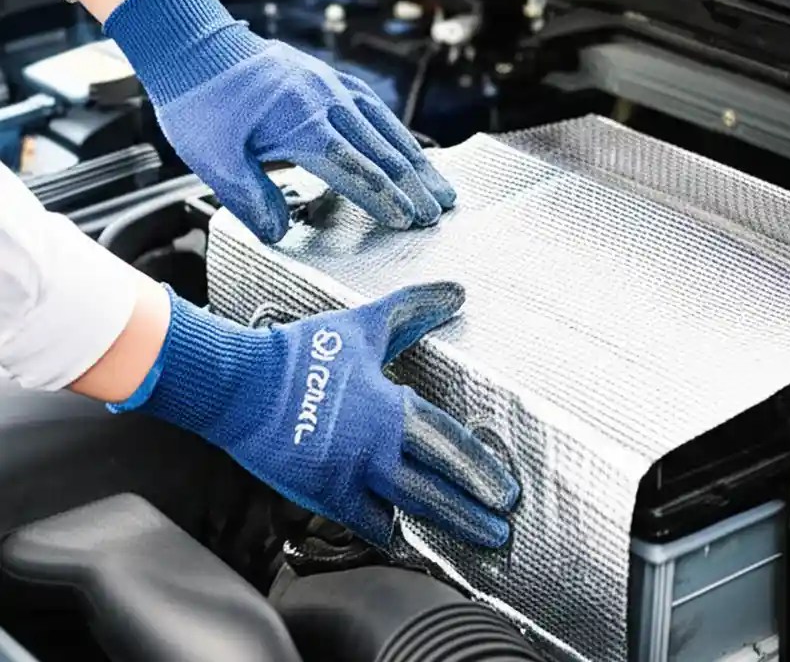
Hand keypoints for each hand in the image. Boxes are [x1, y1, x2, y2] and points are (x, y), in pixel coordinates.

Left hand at [103, 0, 452, 243]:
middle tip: (436, 212)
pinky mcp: (328, 77)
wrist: (190, 46)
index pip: (356, 169)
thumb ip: (250, 198)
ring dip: (417, 161)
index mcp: (301, 126)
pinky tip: (410, 148)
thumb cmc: (199, 102)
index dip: (384, 198)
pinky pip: (374, 107)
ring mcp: (331, 86)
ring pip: (387, 128)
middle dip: (413, 185)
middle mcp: (325, 103)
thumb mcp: (213, 159)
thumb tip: (277, 232)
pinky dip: (398, 132)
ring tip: (440, 187)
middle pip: (382, 151)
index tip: (405, 219)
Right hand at [109, 283, 518, 548]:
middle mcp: (374, 449)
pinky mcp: (319, 492)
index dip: (479, 470)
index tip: (505, 493)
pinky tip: (403, 538)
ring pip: (404, 510)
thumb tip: (457, 292)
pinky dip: (385, 530)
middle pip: (434, 490)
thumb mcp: (363, 326)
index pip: (449, 446)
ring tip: (468, 544)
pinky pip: (361, 521)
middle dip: (471, 513)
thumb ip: (413, 309)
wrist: (237, 384)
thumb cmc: (299, 353)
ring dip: (440, 527)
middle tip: (499, 532)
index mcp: (390, 409)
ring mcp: (346, 476)